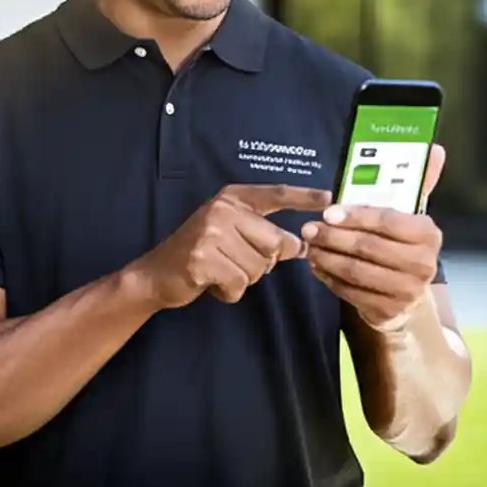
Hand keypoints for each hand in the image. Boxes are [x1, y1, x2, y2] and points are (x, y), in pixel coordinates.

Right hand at [129, 184, 332, 308]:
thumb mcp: (228, 232)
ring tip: (220, 271)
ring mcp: (211, 232)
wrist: (156, 274)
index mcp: (232, 198)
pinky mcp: (203, 258)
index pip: (275, 194)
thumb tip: (300, 245)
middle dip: (264, 262)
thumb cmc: (200, 254)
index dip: (303, 197)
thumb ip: (260, 232)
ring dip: (244, 279)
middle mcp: (223, 209)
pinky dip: (229, 292)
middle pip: (276, 243)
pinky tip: (211, 283)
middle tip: (236, 262)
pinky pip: (239, 284)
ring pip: (259, 268)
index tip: (330, 197)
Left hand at [303, 144, 446, 330]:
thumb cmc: (402, 245)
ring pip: (356, 271)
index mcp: (428, 234)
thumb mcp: (410, 213)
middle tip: (308, 228)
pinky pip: (350, 293)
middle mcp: (423, 264)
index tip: (328, 212)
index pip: (387, 221)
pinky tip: (317, 266)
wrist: (408, 295)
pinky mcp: (388, 311)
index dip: (355, 216)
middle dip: (334, 237)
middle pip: (368, 247)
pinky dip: (329, 278)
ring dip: (327, 257)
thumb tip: (435, 148)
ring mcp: (407, 291)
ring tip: (309, 246)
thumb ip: (418, 181)